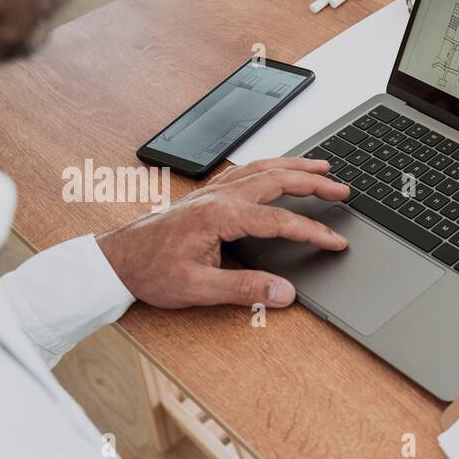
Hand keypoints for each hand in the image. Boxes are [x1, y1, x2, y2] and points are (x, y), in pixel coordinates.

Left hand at [96, 157, 350, 308]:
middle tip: (343, 188)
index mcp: (220, 216)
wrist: (116, 261)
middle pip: (277, 179)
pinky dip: (269, 165)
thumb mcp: (199, 288)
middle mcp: (218, 196)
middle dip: (314, 182)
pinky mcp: (205, 195)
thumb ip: (245, 289)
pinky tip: (278, 168)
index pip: (280, 221)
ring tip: (322, 167)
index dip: (313, 231)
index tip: (336, 242)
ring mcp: (211, 191)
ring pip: (262, 168)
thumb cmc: (151, 271)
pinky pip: (244, 170)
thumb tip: (285, 293)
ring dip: (295, 165)